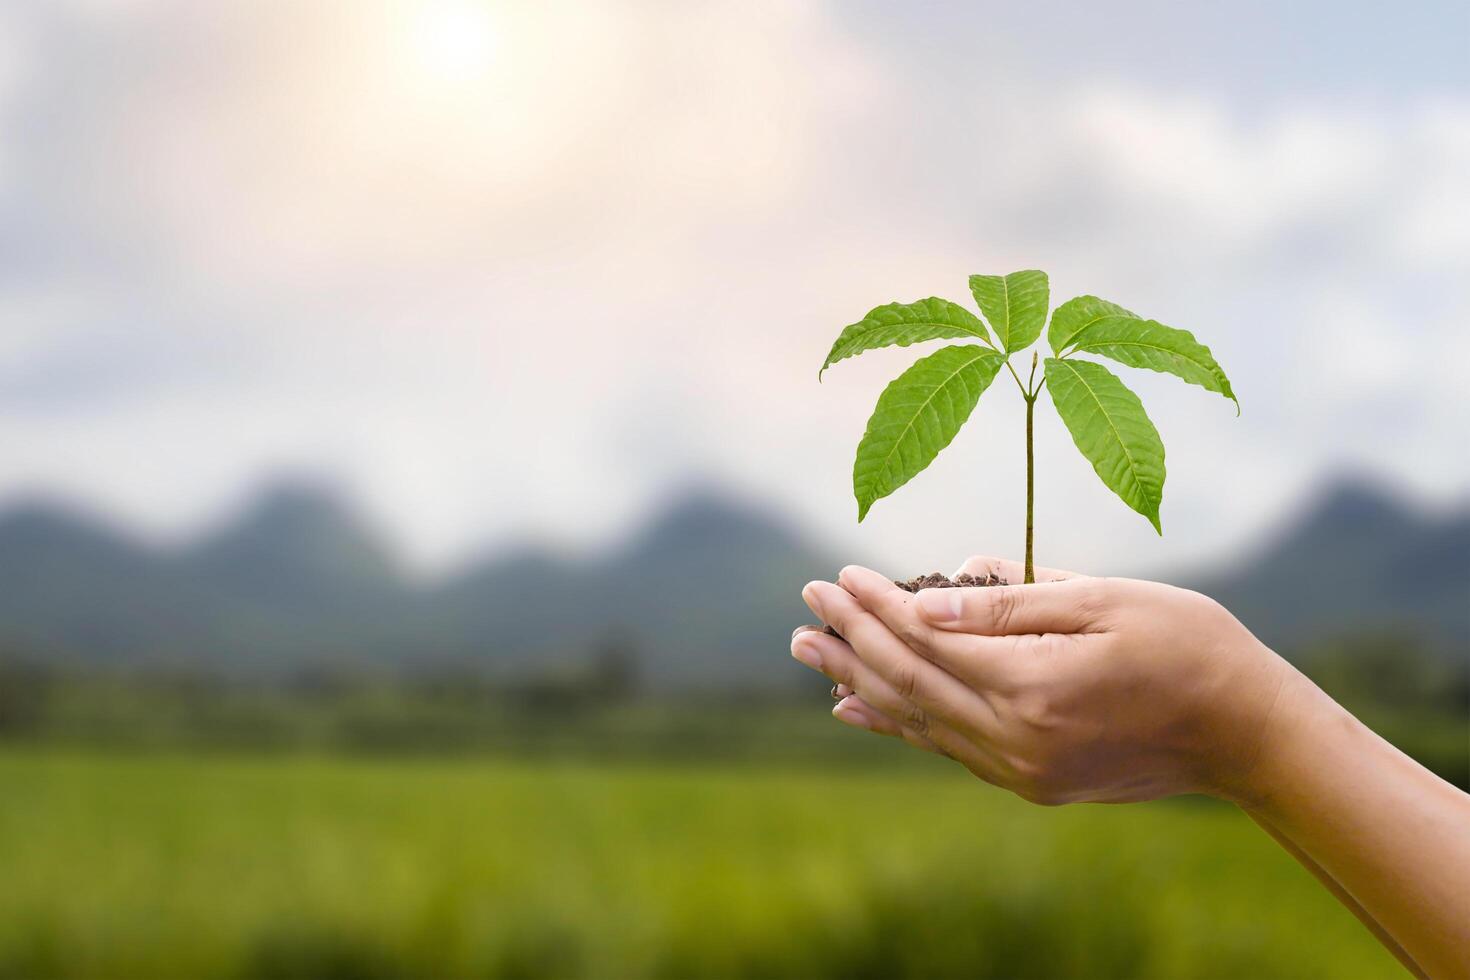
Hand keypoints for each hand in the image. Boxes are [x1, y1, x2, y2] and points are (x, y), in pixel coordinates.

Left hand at [791, 558, 1293, 804]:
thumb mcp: (1102, 601)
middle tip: (804, 605)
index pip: (927, 641)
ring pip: (917, 720)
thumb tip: (922, 599)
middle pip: (908, 684)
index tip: (838, 575)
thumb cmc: (1186, 644)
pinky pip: (944, 747)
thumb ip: (1008, 604)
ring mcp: (1020, 770)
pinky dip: (897, 721)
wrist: (1245, 731)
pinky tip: (855, 706)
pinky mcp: (1029, 782)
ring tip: (808, 649)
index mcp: (1034, 686)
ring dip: (857, 682)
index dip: (876, 607)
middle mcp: (1016, 740)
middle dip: (850, 640)